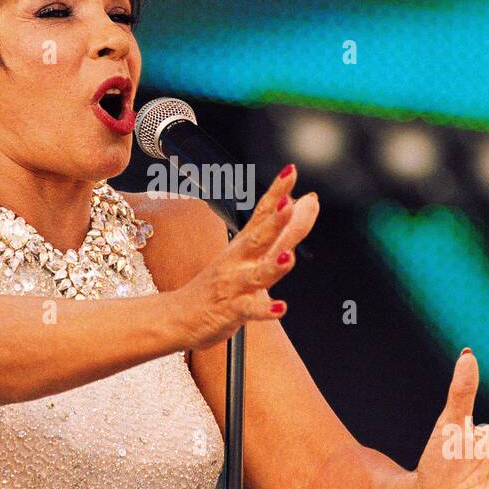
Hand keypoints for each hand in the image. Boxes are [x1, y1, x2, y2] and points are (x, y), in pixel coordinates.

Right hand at [173, 164, 318, 349]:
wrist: (181, 316)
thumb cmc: (220, 284)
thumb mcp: (254, 254)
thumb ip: (286, 230)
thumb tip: (308, 202)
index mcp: (245, 245)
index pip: (261, 213)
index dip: (276, 192)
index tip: (290, 172)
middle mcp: (239, 261)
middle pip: (257, 239)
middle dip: (273, 222)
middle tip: (287, 204)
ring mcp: (234, 285)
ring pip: (256, 275)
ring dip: (272, 267)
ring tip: (287, 258)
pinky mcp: (231, 311)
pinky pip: (249, 310)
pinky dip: (264, 310)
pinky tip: (280, 307)